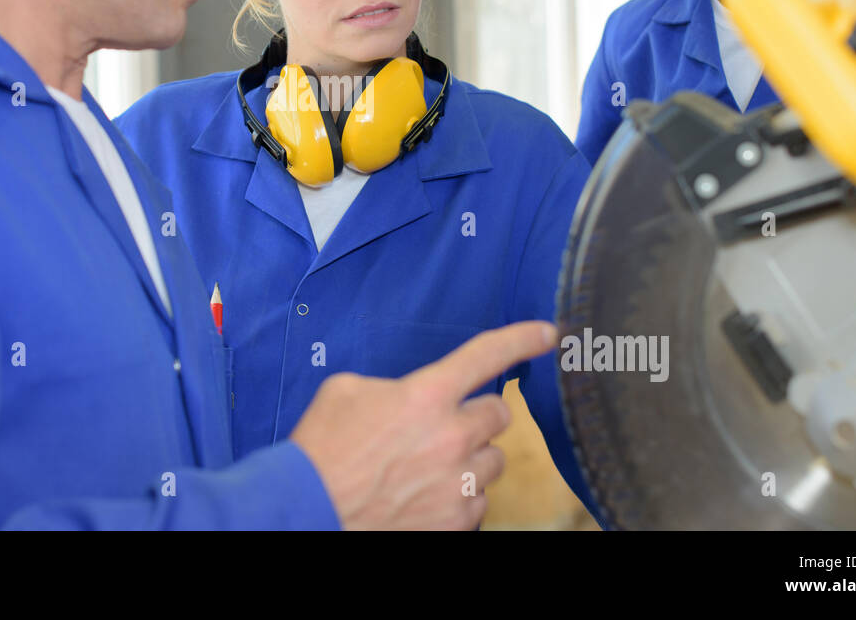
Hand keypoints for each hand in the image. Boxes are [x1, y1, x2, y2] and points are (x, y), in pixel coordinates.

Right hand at [289, 321, 557, 529]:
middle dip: (476, 415)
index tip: (547, 334)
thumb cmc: (320, 450)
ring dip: (470, 459)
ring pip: (494, 461)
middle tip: (444, 426)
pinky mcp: (457, 522)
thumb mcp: (346, 391)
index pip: (488, 355)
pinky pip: (479, 502)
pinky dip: (460, 497)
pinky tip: (426, 495)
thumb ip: (393, 386)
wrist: (308, 511)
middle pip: (498, 414)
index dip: (523, 339)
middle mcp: (452, 437)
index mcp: (427, 395)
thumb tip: (408, 397)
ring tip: (429, 466)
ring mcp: (458, 484)